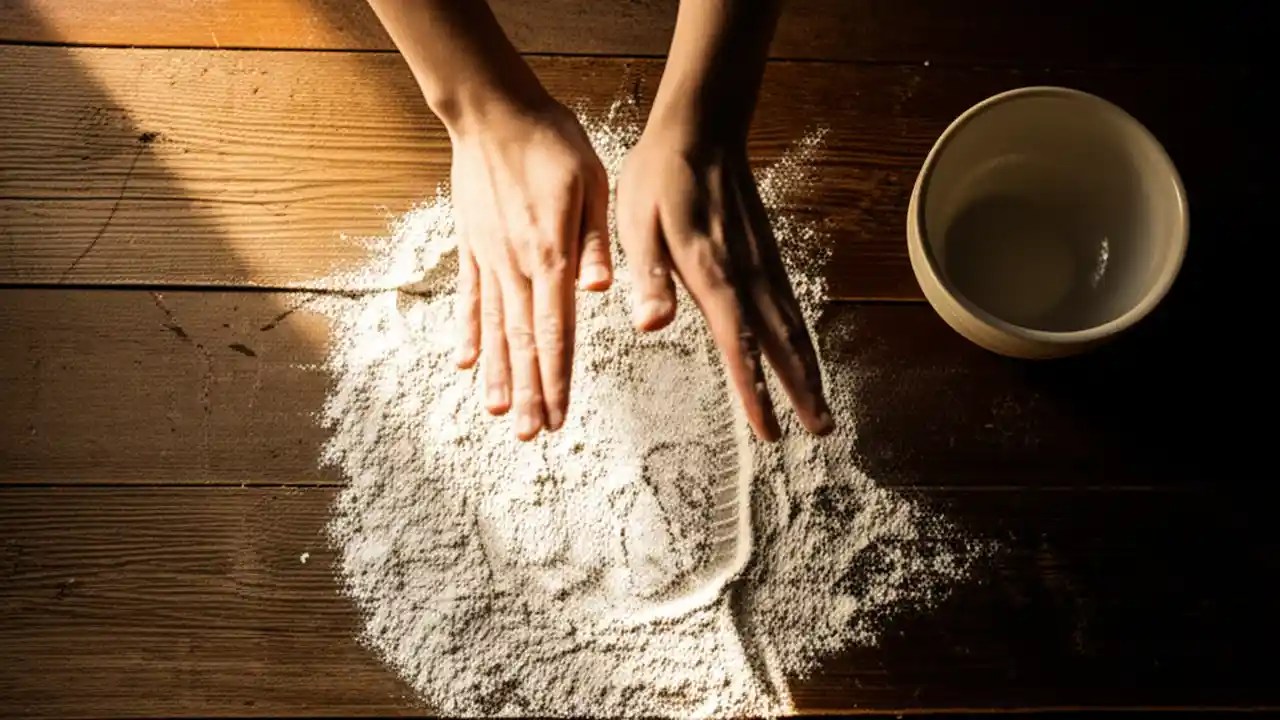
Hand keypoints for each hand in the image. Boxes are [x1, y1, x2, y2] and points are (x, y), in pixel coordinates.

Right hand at [451, 99, 611, 439]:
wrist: (493, 112)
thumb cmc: (551, 144)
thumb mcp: (591, 184)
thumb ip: (593, 243)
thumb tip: (600, 292)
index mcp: (549, 256)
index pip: (555, 331)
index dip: (556, 377)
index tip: (558, 416)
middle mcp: (515, 267)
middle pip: (521, 342)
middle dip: (528, 393)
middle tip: (529, 437)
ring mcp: (488, 260)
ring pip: (493, 329)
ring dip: (497, 375)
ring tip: (498, 415)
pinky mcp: (472, 247)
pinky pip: (468, 298)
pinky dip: (466, 333)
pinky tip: (462, 364)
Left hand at [616, 130, 832, 441]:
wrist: (703, 128)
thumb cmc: (660, 177)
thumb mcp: (636, 223)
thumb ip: (648, 276)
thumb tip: (650, 326)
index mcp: (712, 273)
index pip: (737, 343)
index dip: (754, 390)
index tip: (770, 430)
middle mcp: (747, 274)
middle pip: (781, 343)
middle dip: (802, 390)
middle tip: (823, 432)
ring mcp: (763, 265)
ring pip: (794, 327)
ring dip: (810, 370)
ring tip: (823, 410)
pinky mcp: (767, 257)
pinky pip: (791, 308)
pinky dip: (803, 341)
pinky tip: (804, 358)